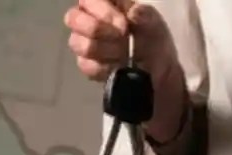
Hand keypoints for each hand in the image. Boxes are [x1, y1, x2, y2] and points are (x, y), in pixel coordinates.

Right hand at [64, 0, 186, 141]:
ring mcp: (83, 43)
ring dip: (105, 49)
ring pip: (78, 43)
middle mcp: (86, 19)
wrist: (158, 71)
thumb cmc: (153, 40)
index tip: (124, 23)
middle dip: (98, 29)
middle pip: (73, 18)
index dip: (102, 10)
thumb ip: (144, 14)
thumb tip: (133, 13)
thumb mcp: (154, 24)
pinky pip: (86, 65)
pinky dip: (106, 67)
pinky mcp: (86, 65)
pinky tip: (119, 67)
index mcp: (102, 3)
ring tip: (123, 53)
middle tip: (122, 37)